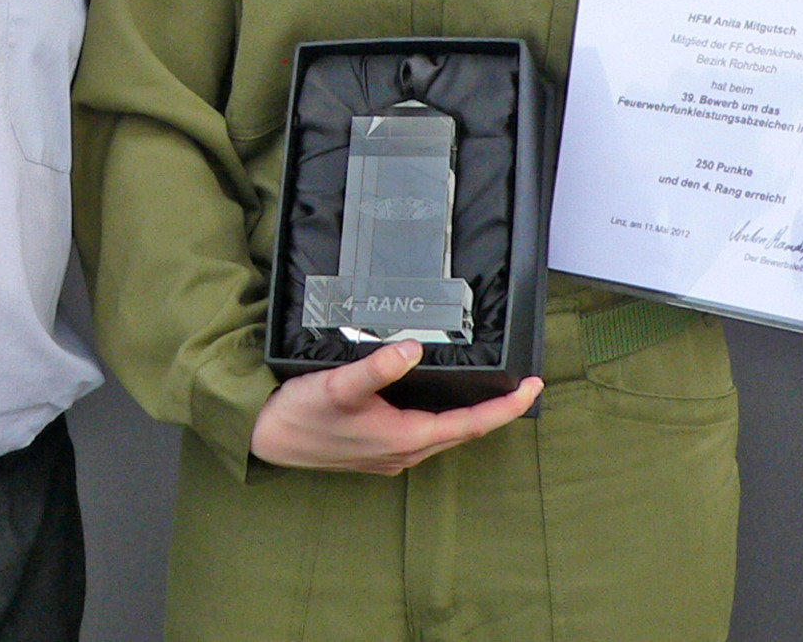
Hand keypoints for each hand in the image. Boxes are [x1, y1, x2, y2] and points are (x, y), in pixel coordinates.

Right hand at [249, 339, 542, 475]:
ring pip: (446, 433)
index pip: (472, 423)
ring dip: (473, 414)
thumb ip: (377, 367)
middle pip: (466, 430)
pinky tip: (439, 398)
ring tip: (493, 390)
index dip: (507, 407)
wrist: (269, 438)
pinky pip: (426, 433)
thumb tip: (413, 348)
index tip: (533, 387)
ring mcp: (393, 453)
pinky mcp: (379, 449)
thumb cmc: (302, 413)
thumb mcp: (339, 384)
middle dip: (498, 409)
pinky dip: (446, 416)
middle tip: (524, 384)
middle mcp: (406, 452)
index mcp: (406, 437)